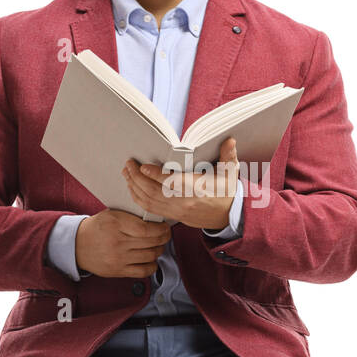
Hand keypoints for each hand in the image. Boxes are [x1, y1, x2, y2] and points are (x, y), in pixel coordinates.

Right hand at [73, 209, 170, 277]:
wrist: (77, 245)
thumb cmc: (96, 228)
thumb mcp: (111, 214)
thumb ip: (132, 217)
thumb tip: (156, 220)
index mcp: (116, 224)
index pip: (147, 229)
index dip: (161, 229)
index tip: (165, 228)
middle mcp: (118, 242)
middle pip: (151, 242)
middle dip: (164, 238)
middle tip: (165, 235)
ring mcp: (118, 258)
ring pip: (150, 256)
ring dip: (159, 251)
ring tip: (158, 246)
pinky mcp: (118, 270)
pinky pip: (143, 271)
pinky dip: (152, 266)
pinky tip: (151, 260)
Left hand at [122, 137, 239, 230]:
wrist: (228, 216)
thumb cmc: (227, 191)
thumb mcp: (230, 173)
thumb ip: (228, 155)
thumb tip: (230, 139)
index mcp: (198, 189)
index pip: (173, 183)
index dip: (156, 175)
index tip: (143, 166)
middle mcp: (185, 202)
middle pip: (155, 192)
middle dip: (138, 178)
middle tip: (128, 165)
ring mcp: (177, 211)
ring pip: (150, 201)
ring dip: (135, 187)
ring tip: (126, 173)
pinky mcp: (173, 217)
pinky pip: (151, 209)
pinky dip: (139, 199)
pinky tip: (133, 188)